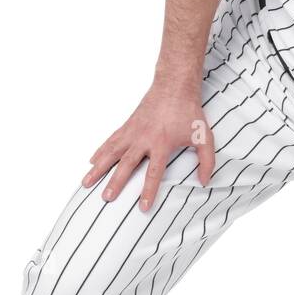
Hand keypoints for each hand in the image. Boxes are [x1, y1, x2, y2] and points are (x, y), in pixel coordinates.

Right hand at [81, 80, 214, 211]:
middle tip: (106, 198)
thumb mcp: (204, 137)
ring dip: (99, 168)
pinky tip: (92, 162)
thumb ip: (207, 161)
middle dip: (116, 182)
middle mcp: (143, 139)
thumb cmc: (189, 113)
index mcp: (162, 144)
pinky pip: (111, 141)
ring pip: (112, 153)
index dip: (148, 191)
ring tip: (86, 183)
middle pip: (127, 165)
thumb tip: (205, 181)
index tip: (143, 207)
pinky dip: (101, 151)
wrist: (174, 87)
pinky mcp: (128, 125)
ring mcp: (133, 131)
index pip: (154, 173)